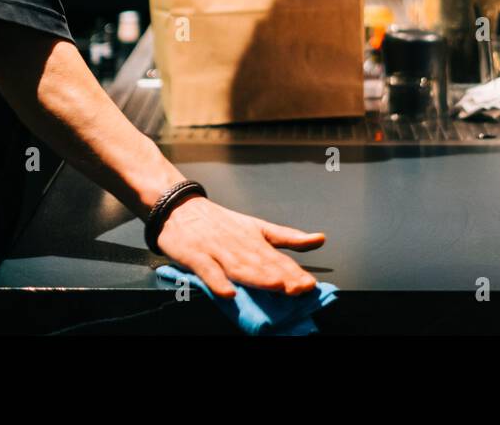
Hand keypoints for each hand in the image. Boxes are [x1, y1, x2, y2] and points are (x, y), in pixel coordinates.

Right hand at [155, 196, 324, 297]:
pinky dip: (218, 282)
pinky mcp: (195, 256)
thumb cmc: (219, 222)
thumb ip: (287, 236)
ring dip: (258, 277)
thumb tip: (320, 239)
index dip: (294, 271)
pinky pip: (207, 271)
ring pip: (239, 266)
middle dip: (283, 276)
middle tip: (300, 288)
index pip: (277, 257)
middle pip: (262, 263)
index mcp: (254, 238)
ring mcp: (217, 250)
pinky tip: (228, 293)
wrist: (179, 206)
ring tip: (276, 287)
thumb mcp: (257, 226)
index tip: (310, 284)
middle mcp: (238, 244)